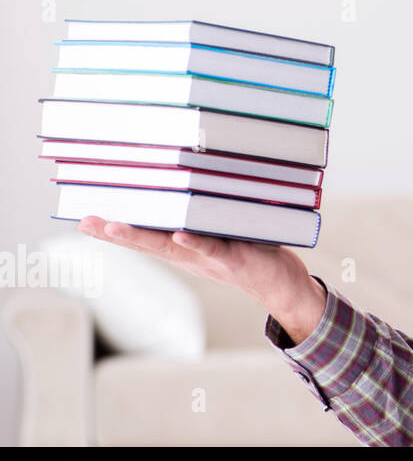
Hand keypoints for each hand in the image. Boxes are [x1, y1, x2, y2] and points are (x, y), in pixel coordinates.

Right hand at [76, 216, 325, 341]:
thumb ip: (202, 211)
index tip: (83, 218)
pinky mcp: (234, 258)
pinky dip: (195, 241)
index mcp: (183, 247)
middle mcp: (189, 254)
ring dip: (141, 237)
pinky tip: (178, 234)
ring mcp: (209, 257)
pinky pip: (212, 247)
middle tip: (86, 222)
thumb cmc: (249, 247)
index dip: (114, 229)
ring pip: (170, 246)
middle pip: (146, 242)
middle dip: (114, 232)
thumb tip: (188, 178)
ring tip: (114, 227)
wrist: (281, 281)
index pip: (144, 235)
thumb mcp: (221, 229)